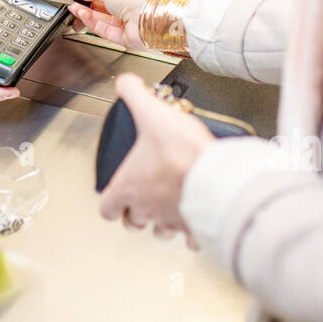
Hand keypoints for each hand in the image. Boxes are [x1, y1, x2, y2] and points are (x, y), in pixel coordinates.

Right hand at [65, 0, 158, 49]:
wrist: (151, 18)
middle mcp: (133, 7)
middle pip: (105, 6)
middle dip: (88, 3)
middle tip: (73, 0)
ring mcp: (129, 23)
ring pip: (103, 19)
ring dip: (87, 13)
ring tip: (74, 7)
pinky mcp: (125, 38)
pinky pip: (104, 30)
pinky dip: (92, 23)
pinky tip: (81, 15)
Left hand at [99, 73, 214, 242]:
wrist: (215, 176)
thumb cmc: (181, 151)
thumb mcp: (152, 113)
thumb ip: (135, 95)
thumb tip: (125, 82)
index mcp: (129, 186)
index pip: (107, 207)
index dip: (109, 204)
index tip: (114, 200)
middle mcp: (147, 208)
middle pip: (132, 223)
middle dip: (135, 215)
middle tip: (141, 204)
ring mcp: (171, 220)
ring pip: (160, 233)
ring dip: (161, 225)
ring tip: (167, 211)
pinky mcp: (195, 227)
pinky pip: (191, 240)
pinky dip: (192, 232)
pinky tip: (197, 221)